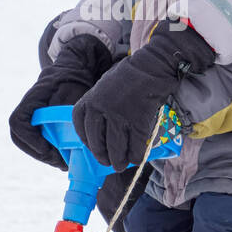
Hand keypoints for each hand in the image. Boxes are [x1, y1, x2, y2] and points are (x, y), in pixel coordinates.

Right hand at [9, 34, 113, 169]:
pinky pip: (36, 141)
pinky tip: (64, 157)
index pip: (18, 123)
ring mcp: (31, 117)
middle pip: (20, 138)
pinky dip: (48, 151)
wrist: (74, 69)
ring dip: (44, 155)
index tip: (48, 149)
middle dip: (39, 153)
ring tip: (63, 162)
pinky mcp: (39, 124)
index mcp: (32, 100)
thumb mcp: (74, 93)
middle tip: (60, 162)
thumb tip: (69, 138)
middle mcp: (27, 110)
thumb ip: (68, 113)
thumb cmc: (74, 80)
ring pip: (27, 142)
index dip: (30, 139)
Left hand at [72, 24, 214, 168]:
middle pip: (97, 144)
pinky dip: (136, 156)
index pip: (81, 130)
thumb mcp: (102, 89)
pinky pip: (135, 146)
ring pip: (116, 149)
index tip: (93, 149)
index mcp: (88, 102)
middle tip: (110, 163)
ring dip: (119, 161)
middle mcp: (99, 110)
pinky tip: (137, 158)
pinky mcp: (137, 122)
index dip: (87, 144)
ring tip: (122, 165)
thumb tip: (101, 135)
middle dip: (103, 158)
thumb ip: (98, 109)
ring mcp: (118, 116)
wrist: (150, 67)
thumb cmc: (127, 77)